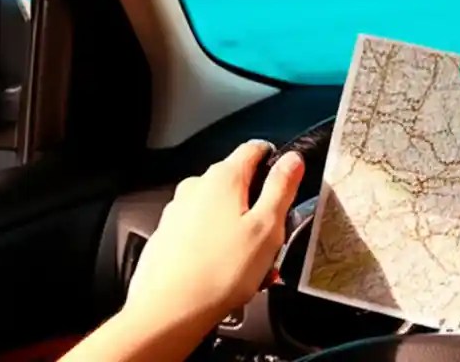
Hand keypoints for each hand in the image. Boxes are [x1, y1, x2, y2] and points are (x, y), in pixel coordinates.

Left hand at [123, 140, 304, 332]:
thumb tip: (291, 160)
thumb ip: (281, 188)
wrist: (168, 311)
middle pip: (237, 183)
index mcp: (223, 177)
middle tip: (272, 239)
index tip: (287, 183)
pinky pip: (201, 231)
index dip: (275, 162)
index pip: (254, 149)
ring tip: (251, 266)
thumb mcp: (267, 227)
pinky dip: (216, 245)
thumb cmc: (219, 272)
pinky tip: (226, 273)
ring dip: (238, 230)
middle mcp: (196, 186)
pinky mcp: (168, 235)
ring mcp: (178, 211)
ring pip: (219, 210)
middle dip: (257, 206)